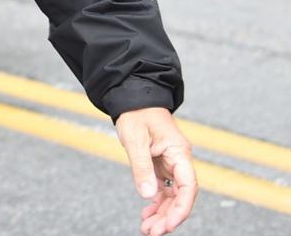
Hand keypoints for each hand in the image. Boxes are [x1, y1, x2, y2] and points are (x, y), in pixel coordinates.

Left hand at [115, 107, 196, 234]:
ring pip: (172, 194)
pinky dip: (156, 201)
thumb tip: (147, 195)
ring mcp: (171, 163)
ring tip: (148, 228)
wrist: (132, 97)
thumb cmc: (136, 113)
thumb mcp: (135, 140)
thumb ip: (141, 167)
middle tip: (152, 232)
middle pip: (180, 195)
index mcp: (179, 152)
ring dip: (162, 212)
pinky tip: (147, 212)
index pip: (188, 187)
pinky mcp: (161, 163)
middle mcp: (179, 160)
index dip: (181, 209)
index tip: (168, 225)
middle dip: (168, 216)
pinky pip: (163, 187)